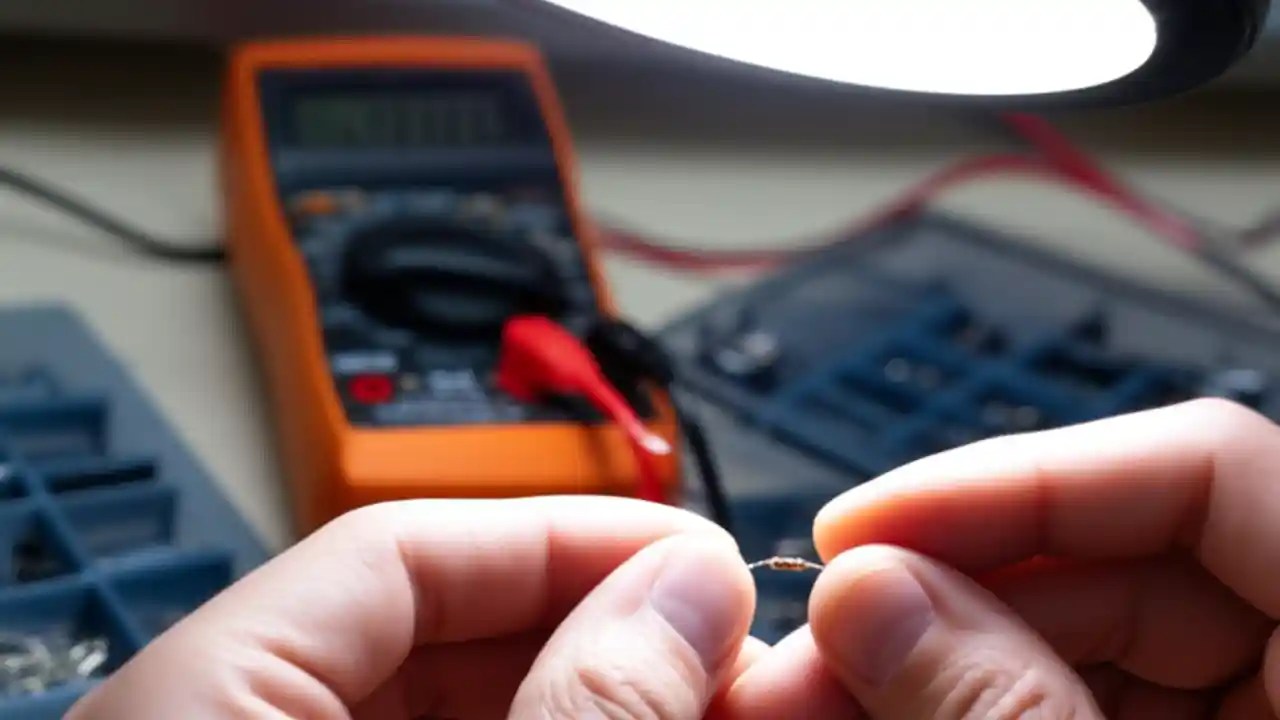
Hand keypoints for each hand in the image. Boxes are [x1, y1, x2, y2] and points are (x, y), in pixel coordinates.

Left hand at [65, 496, 759, 718]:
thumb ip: (574, 714)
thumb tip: (685, 589)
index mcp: (196, 701)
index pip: (398, 547)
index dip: (567, 533)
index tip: (693, 553)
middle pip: (437, 624)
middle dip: (604, 623)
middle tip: (722, 643)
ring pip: (461, 700)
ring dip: (598, 690)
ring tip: (711, 696)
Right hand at [718, 398, 1279, 718]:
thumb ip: (1005, 714)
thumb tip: (872, 599)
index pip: (1208, 471)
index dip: (1017, 478)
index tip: (868, 524)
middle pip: (1122, 558)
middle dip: (946, 588)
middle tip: (819, 636)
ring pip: (1082, 634)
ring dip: (932, 653)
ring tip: (816, 686)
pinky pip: (1082, 698)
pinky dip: (968, 706)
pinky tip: (875, 713)